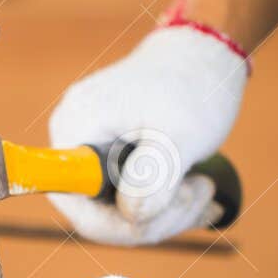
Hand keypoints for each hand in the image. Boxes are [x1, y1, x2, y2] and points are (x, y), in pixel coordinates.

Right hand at [47, 24, 247, 245]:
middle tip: (201, 193)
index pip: (75, 201)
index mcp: (76, 129)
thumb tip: (131, 215)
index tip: (166, 213)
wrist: (204, 53)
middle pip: (98, 211)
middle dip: (155, 217)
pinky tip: (196, 192)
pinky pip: (129, 196)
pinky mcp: (110, 155)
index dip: (117, 224)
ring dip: (167, 212)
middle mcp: (72, 139)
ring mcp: (91, 147)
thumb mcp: (181, 132)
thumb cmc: (193, 85)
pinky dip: (165, 203)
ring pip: (119, 210)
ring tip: (204, 188)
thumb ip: (153, 175)